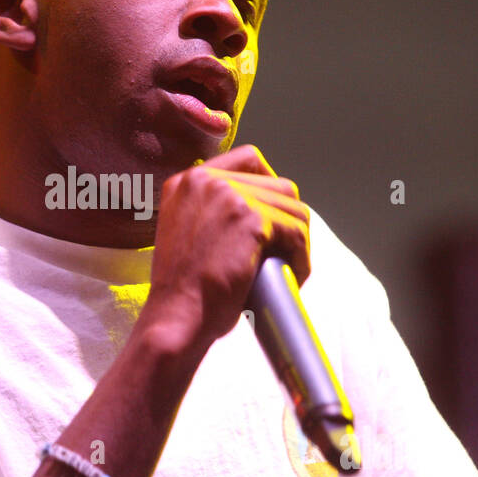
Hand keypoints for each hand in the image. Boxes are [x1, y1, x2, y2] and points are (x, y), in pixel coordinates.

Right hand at [145, 144, 308, 348]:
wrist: (177, 317)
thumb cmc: (184, 292)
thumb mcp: (188, 235)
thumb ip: (213, 213)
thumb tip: (262, 212)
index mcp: (186, 182)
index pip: (248, 159)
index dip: (270, 183)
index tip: (276, 213)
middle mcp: (205, 180)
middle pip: (277, 184)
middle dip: (288, 220)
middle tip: (283, 254)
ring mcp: (228, 195)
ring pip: (293, 207)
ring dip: (297, 242)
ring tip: (287, 270)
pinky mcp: (251, 218)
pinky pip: (296, 230)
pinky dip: (301, 257)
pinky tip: (291, 277)